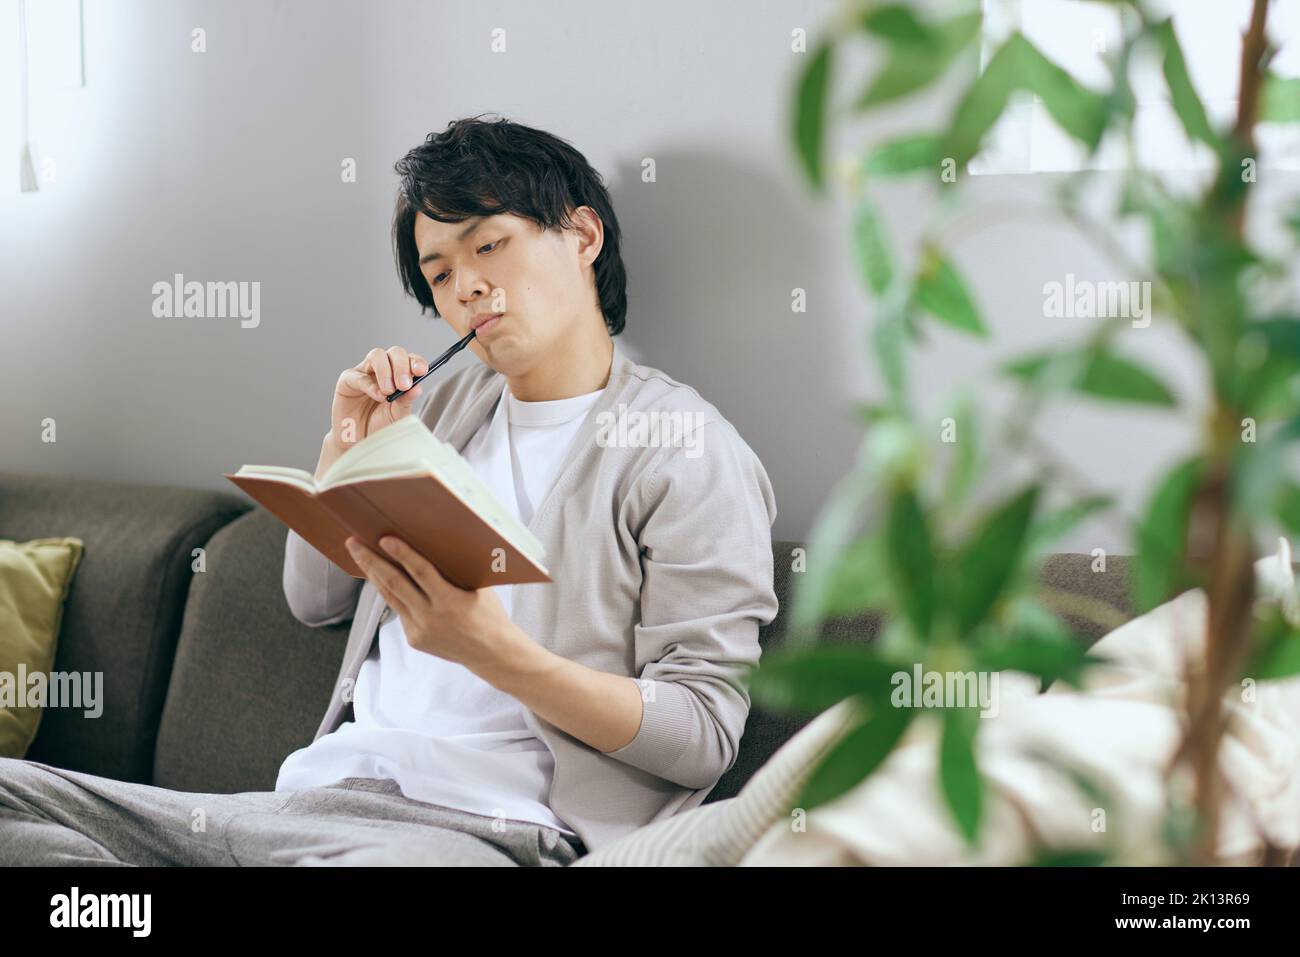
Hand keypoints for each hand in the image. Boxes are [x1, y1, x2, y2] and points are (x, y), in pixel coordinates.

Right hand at [330, 346, 428, 449]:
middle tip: (404, 385)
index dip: (416, 362)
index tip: (421, 371)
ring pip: (377, 355)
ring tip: (389, 391)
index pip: (410, 360)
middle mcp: (383, 369)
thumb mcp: (398, 415)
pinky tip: (378, 396)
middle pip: (395, 352)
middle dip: (402, 366)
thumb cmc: (381, 425)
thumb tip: (417, 387)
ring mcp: (365, 372)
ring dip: (386, 370)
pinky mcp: (347, 380)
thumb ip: (406, 401)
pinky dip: (370, 385)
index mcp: (400, 374)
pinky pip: (358, 376)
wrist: (360, 441)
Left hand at [344, 534, 520, 673]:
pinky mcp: (414, 638)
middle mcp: (431, 617)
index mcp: (450, 602)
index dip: (402, 554)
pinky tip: (381, 578)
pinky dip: (390, 593)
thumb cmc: (489, 615)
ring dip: (373, 575)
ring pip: (390, 597)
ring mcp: (419, 630)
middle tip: (354, 543)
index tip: (384, 539)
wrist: (491, 653)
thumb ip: (457, 571)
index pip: (421, 572)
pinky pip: (399, 610)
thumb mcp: (479, 589)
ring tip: (360, 556)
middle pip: (394, 584)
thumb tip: (436, 545)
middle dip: (371, 561)